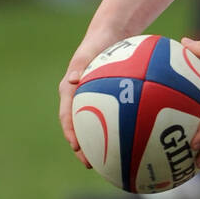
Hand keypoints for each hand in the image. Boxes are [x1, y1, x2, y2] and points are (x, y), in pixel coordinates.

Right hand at [59, 27, 125, 165]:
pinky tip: (134, 141)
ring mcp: (92, 102)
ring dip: (99, 144)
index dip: (70, 133)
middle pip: (78, 128)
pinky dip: (117, 130)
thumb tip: (73, 80)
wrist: (110, 35)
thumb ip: (80, 65)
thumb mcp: (89, 51)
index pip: (66, 115)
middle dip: (82, 148)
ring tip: (109, 162)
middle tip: (90, 164)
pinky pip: (111, 118)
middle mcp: (79, 99)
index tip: (76, 147)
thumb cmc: (98, 42)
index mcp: (70, 90)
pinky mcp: (105, 101)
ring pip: (93, 127)